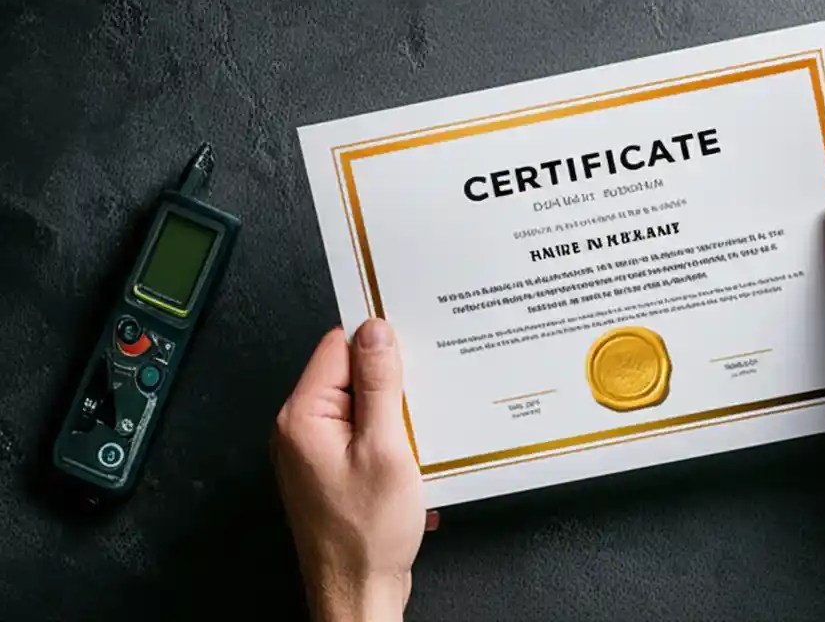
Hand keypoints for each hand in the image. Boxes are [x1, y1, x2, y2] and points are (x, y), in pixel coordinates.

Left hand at [273, 319, 431, 621]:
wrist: (358, 594)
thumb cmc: (366, 537)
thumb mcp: (385, 449)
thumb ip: (380, 386)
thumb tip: (376, 332)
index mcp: (304, 417)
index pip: (338, 347)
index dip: (378, 341)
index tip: (411, 343)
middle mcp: (301, 430)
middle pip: (351, 375)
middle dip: (392, 382)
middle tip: (421, 400)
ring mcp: (316, 451)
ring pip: (363, 406)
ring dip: (396, 414)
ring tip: (417, 438)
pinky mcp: (334, 469)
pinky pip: (365, 434)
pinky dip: (392, 439)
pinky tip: (412, 459)